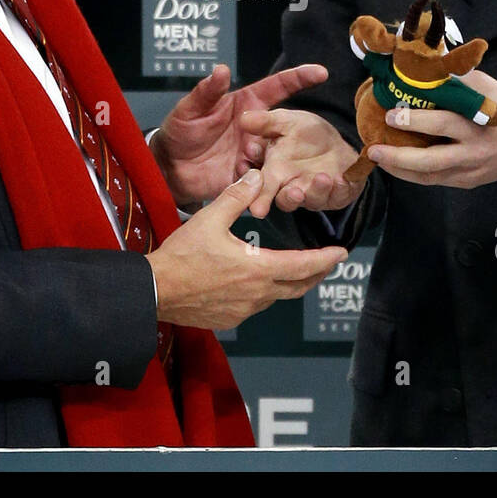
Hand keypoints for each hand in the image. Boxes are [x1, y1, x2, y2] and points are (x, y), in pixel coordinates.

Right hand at [145, 170, 347, 330]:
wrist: (154, 292)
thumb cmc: (182, 255)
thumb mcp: (209, 219)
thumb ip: (237, 197)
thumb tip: (258, 177)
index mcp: (258, 269)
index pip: (303, 266)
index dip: (325, 259)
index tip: (342, 253)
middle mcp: (257, 295)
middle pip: (298, 287)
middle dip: (316, 274)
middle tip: (327, 263)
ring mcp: (244, 311)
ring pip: (276, 297)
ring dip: (289, 283)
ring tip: (294, 270)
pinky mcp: (229, 320)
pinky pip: (255, 306)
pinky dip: (265, 293)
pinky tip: (256, 283)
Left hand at [150, 63, 328, 204]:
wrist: (170, 168)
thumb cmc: (181, 131)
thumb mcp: (190, 109)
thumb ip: (206, 92)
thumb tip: (221, 69)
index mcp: (248, 105)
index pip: (279, 87)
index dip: (300, 77)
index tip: (321, 72)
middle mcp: (258, 129)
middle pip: (285, 127)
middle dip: (289, 132)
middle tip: (268, 140)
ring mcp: (256, 153)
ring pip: (278, 156)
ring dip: (275, 160)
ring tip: (254, 163)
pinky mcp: (250, 177)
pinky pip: (263, 181)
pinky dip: (262, 184)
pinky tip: (256, 186)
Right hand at [237, 109, 364, 217]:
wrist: (333, 140)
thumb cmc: (304, 134)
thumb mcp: (286, 122)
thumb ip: (266, 122)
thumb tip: (243, 117)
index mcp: (275, 173)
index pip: (263, 189)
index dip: (259, 198)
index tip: (256, 205)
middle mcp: (293, 187)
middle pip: (286, 201)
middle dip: (289, 199)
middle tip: (294, 192)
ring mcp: (315, 193)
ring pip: (313, 200)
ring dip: (317, 191)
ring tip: (322, 178)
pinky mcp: (337, 194)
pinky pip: (339, 196)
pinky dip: (340, 190)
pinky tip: (342, 180)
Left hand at [365, 70, 496, 188]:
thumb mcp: (486, 87)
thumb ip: (456, 79)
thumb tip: (423, 65)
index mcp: (479, 124)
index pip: (443, 124)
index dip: (415, 120)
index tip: (391, 113)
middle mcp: (474, 152)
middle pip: (432, 160)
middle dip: (399, 156)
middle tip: (374, 148)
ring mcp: (471, 171)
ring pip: (430, 177)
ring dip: (400, 170)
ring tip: (376, 159)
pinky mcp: (469, 182)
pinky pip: (436, 181)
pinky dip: (413, 175)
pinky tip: (395, 167)